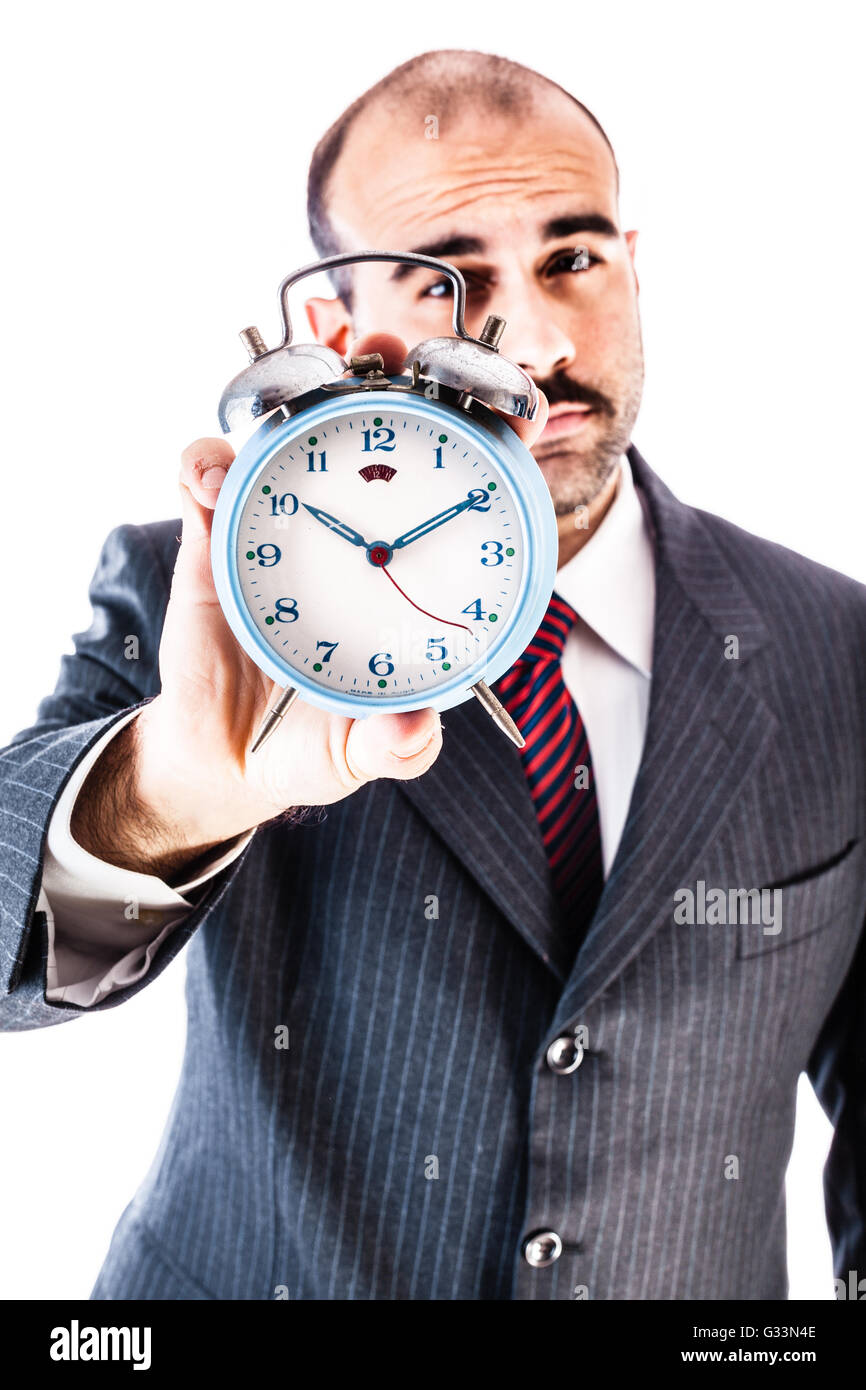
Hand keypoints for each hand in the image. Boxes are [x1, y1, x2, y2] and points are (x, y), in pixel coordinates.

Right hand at [71, 333, 547, 878]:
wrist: (229, 755)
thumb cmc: (317, 743)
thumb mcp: (366, 752)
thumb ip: (396, 746)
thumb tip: (414, 730)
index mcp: (408, 571)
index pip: (456, 483)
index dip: (484, 431)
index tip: (512, 406)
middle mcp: (353, 532)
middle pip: (372, 426)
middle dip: (385, 371)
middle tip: (387, 353)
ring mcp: (281, 521)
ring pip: (284, 429)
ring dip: (292, 386)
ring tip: (303, 379)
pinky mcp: (214, 532)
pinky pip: (203, 476)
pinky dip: (203, 462)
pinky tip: (210, 482)